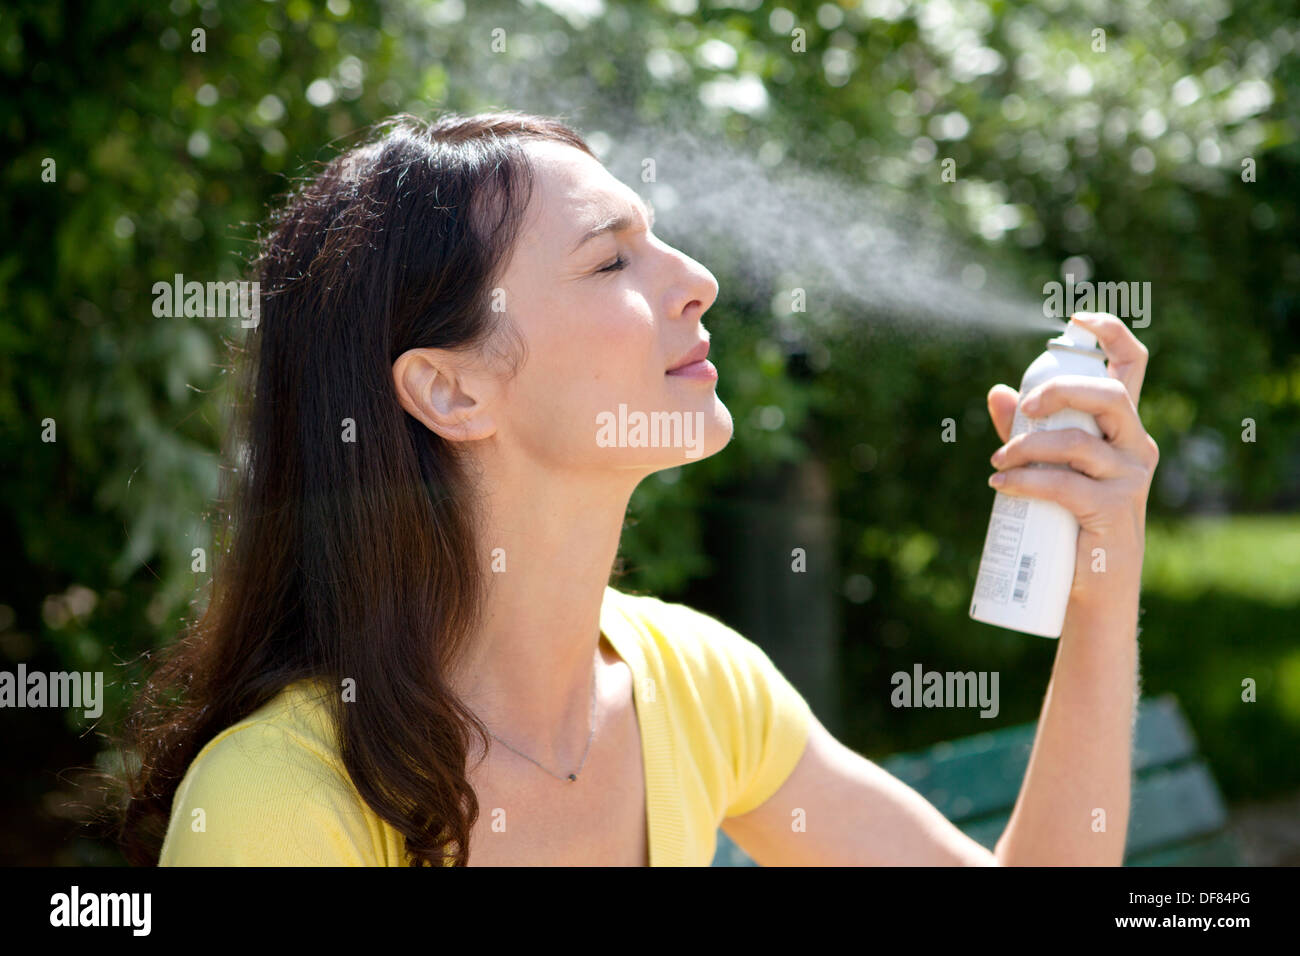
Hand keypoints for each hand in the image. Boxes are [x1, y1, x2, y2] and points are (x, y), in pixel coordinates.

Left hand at [986, 312, 1159, 613]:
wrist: (1091, 585)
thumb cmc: (1071, 519)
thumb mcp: (1050, 467)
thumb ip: (1026, 431)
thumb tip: (996, 392)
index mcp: (1124, 427)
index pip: (1133, 367)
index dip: (1110, 335)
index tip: (1077, 319)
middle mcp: (1136, 446)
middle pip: (1108, 396)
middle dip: (1059, 391)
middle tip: (1024, 411)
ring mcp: (1128, 477)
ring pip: (1077, 442)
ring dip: (1027, 447)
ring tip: (998, 464)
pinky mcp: (1112, 509)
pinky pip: (1064, 483)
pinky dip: (1025, 481)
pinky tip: (1001, 485)